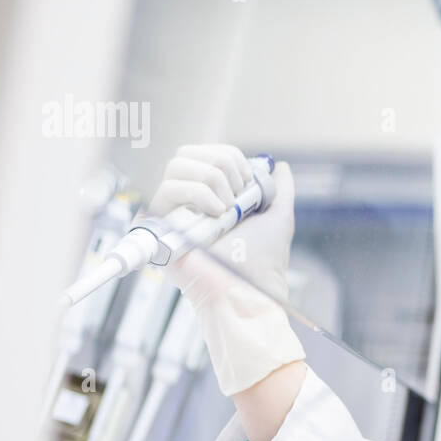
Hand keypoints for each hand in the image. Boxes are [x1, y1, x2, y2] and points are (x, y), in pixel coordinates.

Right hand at [147, 144, 304, 395]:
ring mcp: (173, 213)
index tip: (249, 183)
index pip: (209, 153)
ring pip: (176, 166)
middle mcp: (190, 201)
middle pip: (188, 152)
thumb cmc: (264, 260)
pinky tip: (215, 215)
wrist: (248, 288)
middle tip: (238, 196)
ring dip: (212, 181)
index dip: (231, 158)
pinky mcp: (158, 227)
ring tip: (227, 210)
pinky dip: (198, 194)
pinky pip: (164, 190)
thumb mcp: (280, 217)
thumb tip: (281, 167)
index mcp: (214, 195)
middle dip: (221, 166)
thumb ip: (280, 189)